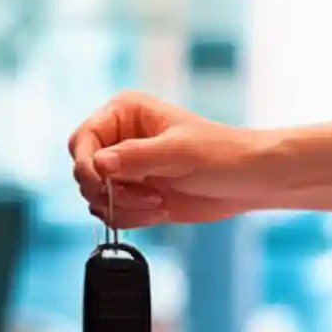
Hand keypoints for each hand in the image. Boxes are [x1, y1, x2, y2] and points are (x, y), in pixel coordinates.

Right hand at [69, 91, 278, 227]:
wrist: (249, 181)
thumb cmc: (222, 154)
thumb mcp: (179, 152)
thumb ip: (136, 156)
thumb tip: (99, 163)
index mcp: (125, 113)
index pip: (82, 138)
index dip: (86, 164)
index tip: (103, 183)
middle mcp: (119, 139)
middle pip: (83, 170)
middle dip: (110, 190)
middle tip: (143, 195)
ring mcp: (126, 169)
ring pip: (95, 196)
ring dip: (123, 207)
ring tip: (157, 202)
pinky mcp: (134, 195)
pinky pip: (112, 213)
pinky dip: (131, 218)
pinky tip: (160, 210)